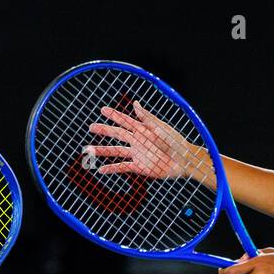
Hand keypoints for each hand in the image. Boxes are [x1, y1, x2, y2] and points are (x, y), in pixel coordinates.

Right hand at [84, 102, 214, 187]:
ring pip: (116, 151)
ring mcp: (137, 154)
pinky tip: (100, 170)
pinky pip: (122, 167)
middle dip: (104, 131)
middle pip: (117, 134)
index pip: (125, 120)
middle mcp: (137, 141)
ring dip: (103, 151)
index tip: (102, 110)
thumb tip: (135, 104)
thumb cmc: (176, 142)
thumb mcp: (162, 127)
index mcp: (143, 129)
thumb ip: (147, 118)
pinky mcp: (139, 167)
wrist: (184, 161)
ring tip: (88, 150)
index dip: (114, 115)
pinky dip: (112, 168)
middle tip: (91, 127)